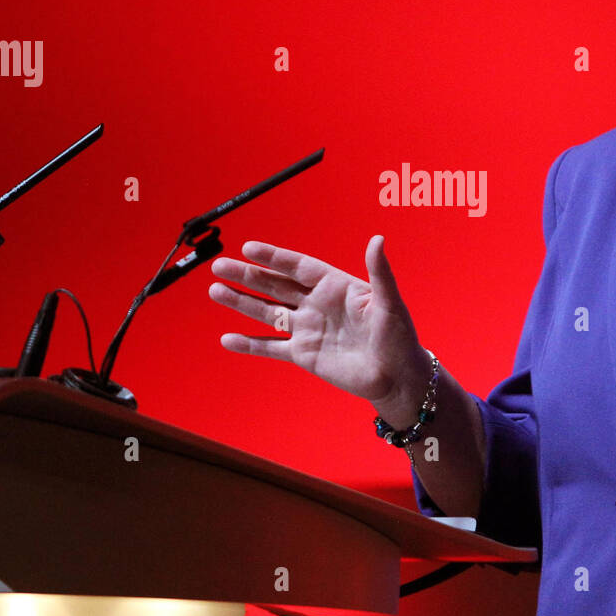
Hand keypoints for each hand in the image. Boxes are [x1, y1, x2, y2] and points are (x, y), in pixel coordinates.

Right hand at [209, 235, 428, 413]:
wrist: (397, 377)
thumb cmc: (399, 336)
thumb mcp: (389, 303)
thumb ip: (379, 272)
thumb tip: (377, 239)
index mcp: (335, 286)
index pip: (297, 267)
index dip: (274, 257)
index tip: (248, 248)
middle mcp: (316, 304)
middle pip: (275, 286)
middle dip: (247, 276)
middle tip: (219, 266)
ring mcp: (308, 329)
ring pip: (268, 313)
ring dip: (241, 303)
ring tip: (215, 291)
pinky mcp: (304, 355)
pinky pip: (271, 347)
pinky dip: (249, 344)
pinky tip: (227, 338)